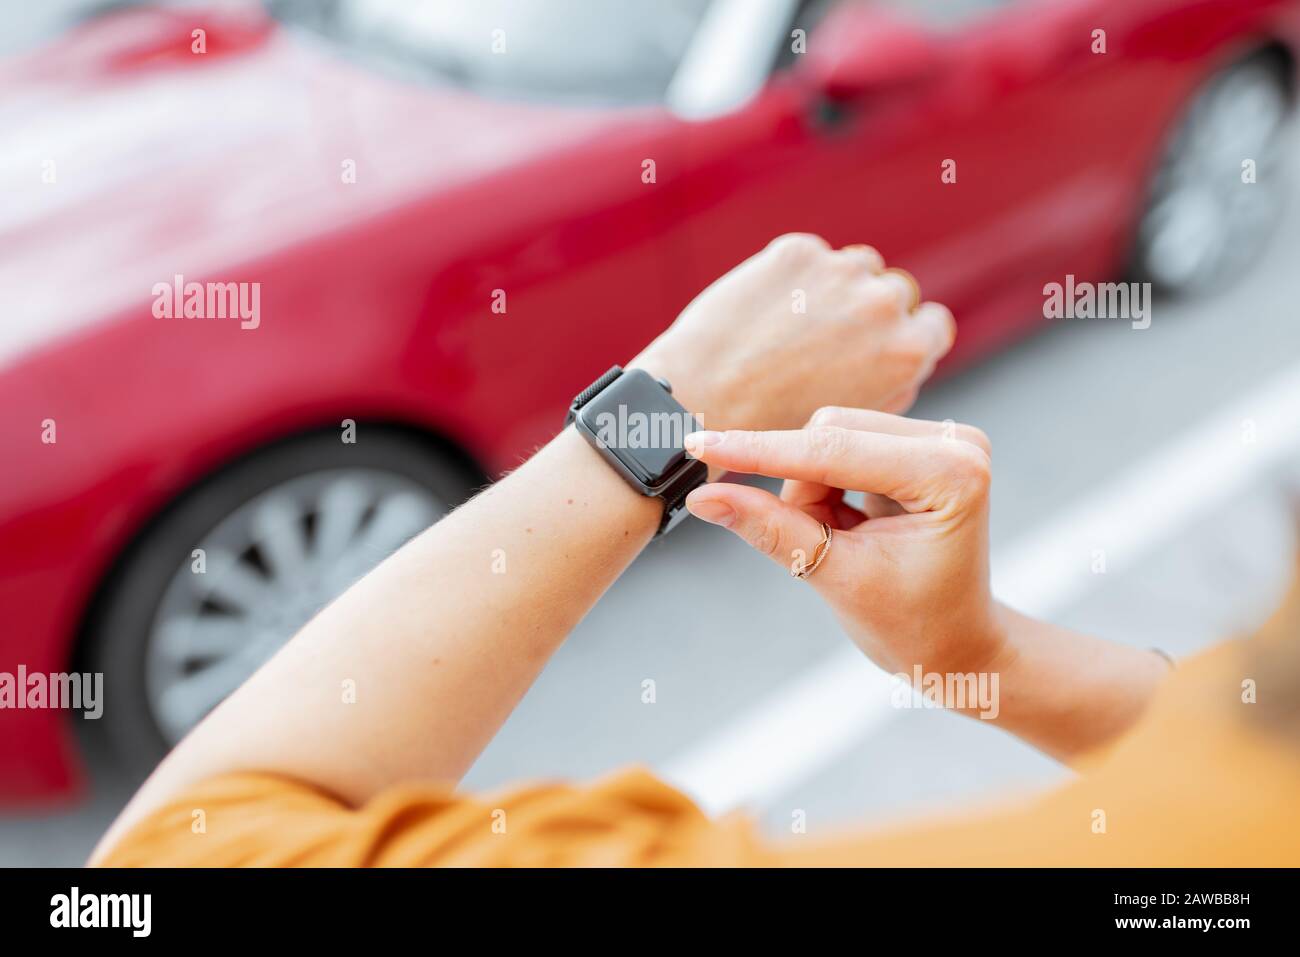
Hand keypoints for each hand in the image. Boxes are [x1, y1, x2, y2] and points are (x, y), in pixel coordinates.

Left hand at [629, 234, 954, 432]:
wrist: (703, 404)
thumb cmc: (776, 426)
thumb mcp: (857, 420)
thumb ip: (893, 381)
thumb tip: (910, 350)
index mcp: (910, 350)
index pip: (932, 324)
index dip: (904, 333)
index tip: (876, 345)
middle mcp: (884, 304)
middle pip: (892, 291)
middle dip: (866, 309)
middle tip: (823, 340)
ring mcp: (841, 271)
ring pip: (852, 268)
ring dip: (832, 288)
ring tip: (790, 329)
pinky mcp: (798, 252)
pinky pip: (807, 258)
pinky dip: (789, 279)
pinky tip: (762, 314)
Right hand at [682, 408, 1000, 676]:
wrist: (957, 645)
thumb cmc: (911, 624)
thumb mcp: (835, 577)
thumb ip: (770, 530)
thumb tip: (703, 497)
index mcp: (951, 474)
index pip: (832, 451)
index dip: (759, 450)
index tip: (699, 445)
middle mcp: (955, 443)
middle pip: (831, 432)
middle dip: (802, 488)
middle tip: (821, 543)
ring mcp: (943, 438)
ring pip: (832, 435)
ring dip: (813, 487)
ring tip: (843, 538)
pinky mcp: (925, 442)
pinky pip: (846, 442)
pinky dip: (829, 483)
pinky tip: (855, 521)